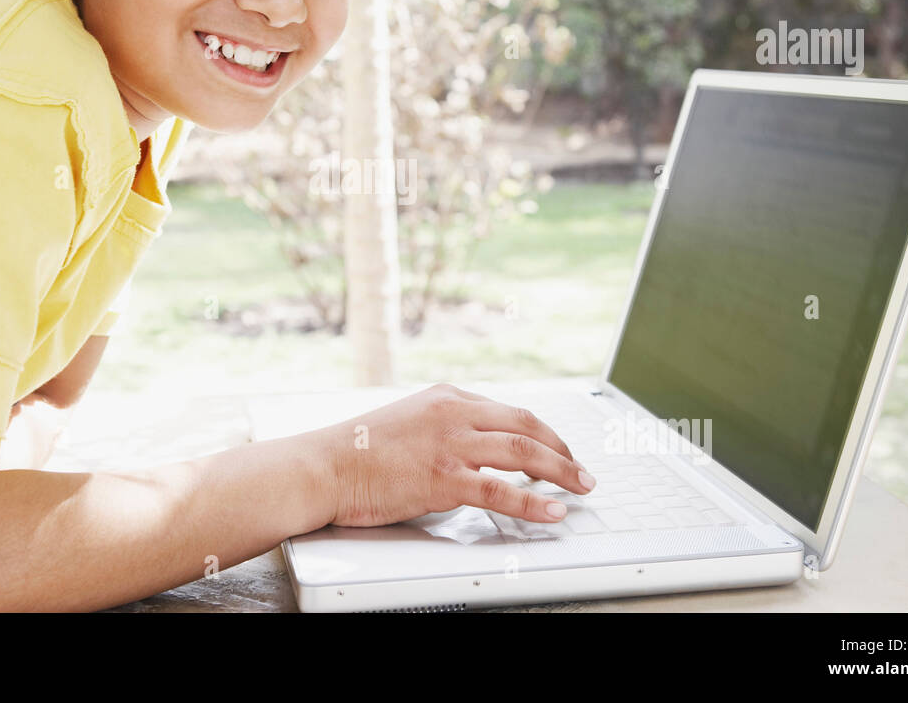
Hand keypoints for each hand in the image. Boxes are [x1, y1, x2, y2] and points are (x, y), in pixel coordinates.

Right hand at [320, 382, 595, 527]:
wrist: (325, 465)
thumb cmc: (358, 452)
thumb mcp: (409, 421)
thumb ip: (444, 429)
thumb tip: (475, 453)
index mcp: (446, 397)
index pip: (509, 411)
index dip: (542, 432)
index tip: (559, 450)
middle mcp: (453, 413)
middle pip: (526, 425)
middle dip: (562, 448)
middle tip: (582, 470)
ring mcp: (449, 443)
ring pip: (523, 451)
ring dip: (561, 470)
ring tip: (581, 487)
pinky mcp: (442, 476)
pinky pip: (500, 490)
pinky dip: (533, 501)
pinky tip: (552, 510)